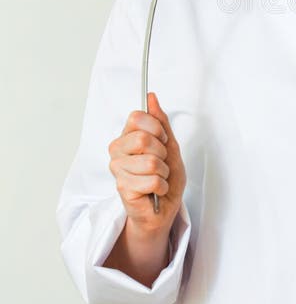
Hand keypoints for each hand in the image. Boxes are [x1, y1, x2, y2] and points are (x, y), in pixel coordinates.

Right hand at [108, 92, 186, 232]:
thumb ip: (160, 121)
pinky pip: (152, 181)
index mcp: (127, 136)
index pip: (137, 117)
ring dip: (164, 172)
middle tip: (161, 163)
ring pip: (150, 162)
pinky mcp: (123, 188)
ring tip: (158, 178)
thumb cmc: (165, 176)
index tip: (162, 140)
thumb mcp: (169, 144)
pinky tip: (155, 191)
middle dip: (162, 152)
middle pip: (143, 139)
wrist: (164, 207)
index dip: (157, 129)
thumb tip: (151, 97)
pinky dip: (162, 187)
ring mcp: (118, 170)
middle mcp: (117, 150)